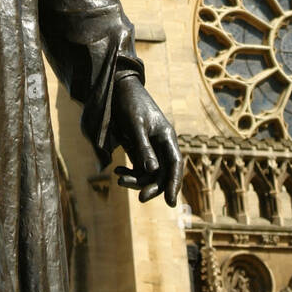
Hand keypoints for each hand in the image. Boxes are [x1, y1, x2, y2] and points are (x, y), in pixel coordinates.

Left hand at [111, 76, 182, 206]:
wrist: (118, 88)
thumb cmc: (129, 103)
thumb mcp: (135, 124)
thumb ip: (143, 147)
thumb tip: (152, 171)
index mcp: (166, 136)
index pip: (175, 164)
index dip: (175, 184)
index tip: (171, 203)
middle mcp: (161, 144)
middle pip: (162, 173)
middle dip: (152, 186)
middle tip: (140, 198)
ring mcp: (150, 147)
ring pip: (149, 173)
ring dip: (136, 179)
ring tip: (119, 178)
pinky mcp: (139, 148)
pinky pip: (138, 167)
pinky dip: (129, 172)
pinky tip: (116, 171)